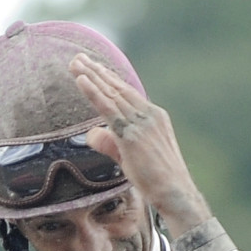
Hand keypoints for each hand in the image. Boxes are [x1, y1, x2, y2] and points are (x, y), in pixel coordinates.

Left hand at [69, 52, 211, 237]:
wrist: (174, 193)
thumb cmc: (156, 181)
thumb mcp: (131, 158)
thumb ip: (110, 143)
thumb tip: (90, 133)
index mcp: (153, 116)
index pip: (126, 93)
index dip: (108, 79)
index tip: (93, 68)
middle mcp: (148, 114)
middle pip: (117, 88)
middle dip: (96, 72)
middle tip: (78, 58)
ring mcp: (141, 123)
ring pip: (111, 94)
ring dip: (91, 77)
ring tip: (75, 64)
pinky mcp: (131, 135)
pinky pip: (108, 109)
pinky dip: (93, 92)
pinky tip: (81, 80)